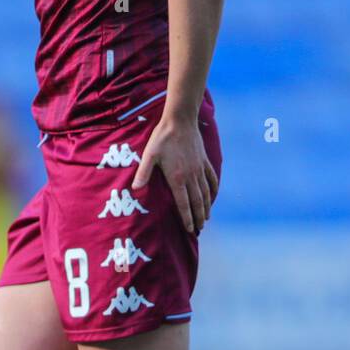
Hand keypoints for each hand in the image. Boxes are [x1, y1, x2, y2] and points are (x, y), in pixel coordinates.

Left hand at [132, 114, 218, 233]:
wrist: (180, 120)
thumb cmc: (162, 138)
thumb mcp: (149, 155)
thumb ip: (143, 172)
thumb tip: (135, 188)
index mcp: (177, 178)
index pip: (183, 203)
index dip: (187, 217)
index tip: (190, 229)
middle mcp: (191, 176)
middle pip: (197, 202)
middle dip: (198, 217)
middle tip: (199, 229)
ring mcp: (199, 169)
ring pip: (206, 192)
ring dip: (207, 207)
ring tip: (207, 218)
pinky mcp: (204, 161)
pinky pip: (212, 178)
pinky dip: (214, 189)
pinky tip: (214, 196)